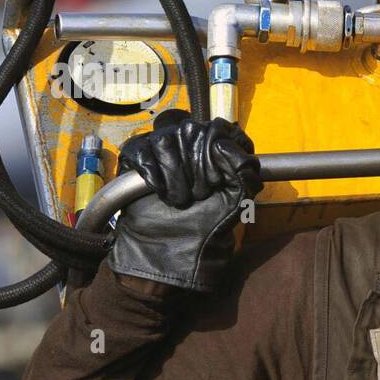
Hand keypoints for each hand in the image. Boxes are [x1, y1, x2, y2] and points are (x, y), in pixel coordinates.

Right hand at [108, 110, 261, 291]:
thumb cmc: (206, 226)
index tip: (220, 179)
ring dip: (176, 174)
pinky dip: (154, 175)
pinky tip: (161, 194)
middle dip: (199, 165)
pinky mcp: (135, 158)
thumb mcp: (237, 200)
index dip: (222, 150)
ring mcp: (160, 148)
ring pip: (165, 140)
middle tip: (200, 194)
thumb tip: (237, 152)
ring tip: (181, 199)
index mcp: (215, 149)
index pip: (221, 129)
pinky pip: (142, 152)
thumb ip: (244, 172)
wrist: (172, 250)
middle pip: (192, 130)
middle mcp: (188, 143)